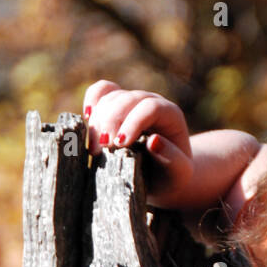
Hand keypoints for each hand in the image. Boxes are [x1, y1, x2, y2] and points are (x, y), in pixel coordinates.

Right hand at [82, 80, 193, 207]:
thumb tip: (154, 141)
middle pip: (126, 99)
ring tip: (96, 148)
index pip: (150, 107)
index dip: (133, 122)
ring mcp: (132, 101)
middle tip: (102, 149)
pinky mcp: (115, 105)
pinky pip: (100, 90)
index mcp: (170, 115)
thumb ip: (172, 158)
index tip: (120, 144)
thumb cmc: (172, 175)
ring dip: (98, 120)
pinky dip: (91, 101)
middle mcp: (151, 102)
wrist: (162, 176)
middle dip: (111, 122)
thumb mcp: (178, 173)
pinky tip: (88, 118)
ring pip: (110, 97)